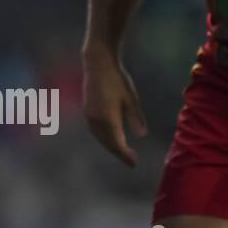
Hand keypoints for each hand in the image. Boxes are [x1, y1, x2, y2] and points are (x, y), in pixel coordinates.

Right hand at [82, 43, 147, 166]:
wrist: (97, 63)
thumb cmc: (117, 79)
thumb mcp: (131, 98)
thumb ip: (135, 118)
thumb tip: (141, 135)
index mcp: (108, 119)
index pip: (117, 144)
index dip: (126, 156)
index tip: (134, 164)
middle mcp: (96, 120)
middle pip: (107, 143)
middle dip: (118, 153)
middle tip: (130, 161)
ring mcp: (89, 115)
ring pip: (100, 137)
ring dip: (110, 146)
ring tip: (121, 151)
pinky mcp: (87, 110)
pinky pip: (95, 130)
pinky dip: (103, 138)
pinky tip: (109, 137)